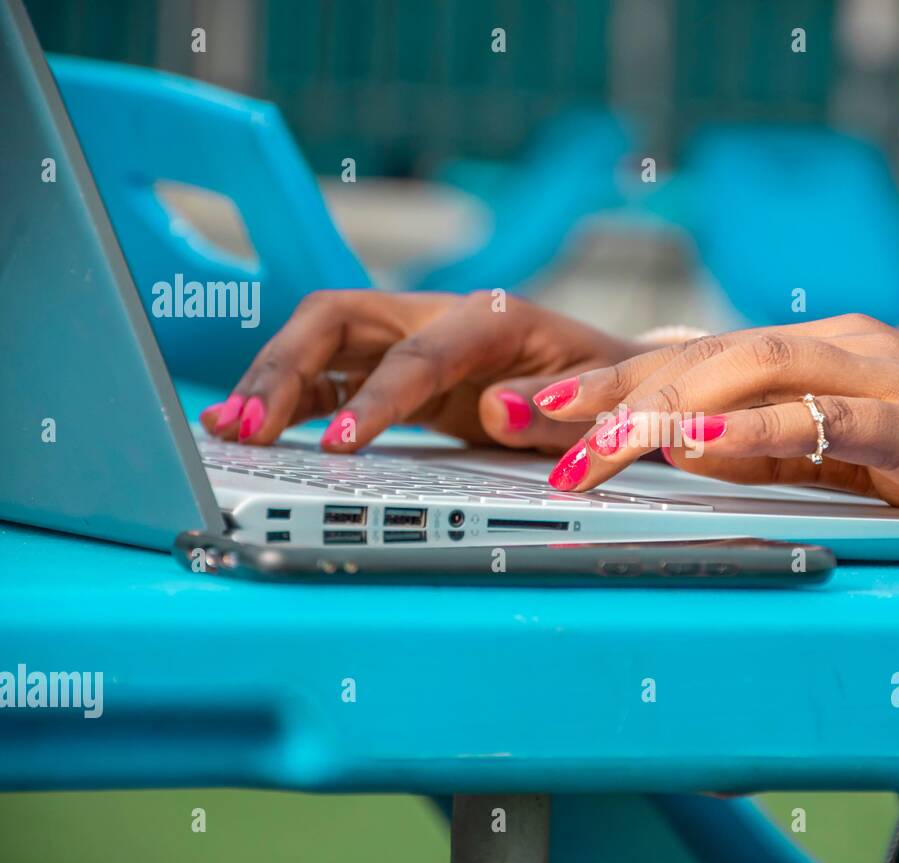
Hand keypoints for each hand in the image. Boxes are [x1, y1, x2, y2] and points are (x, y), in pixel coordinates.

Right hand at [200, 290, 643, 453]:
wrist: (607, 379)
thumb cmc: (603, 386)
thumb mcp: (598, 400)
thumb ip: (553, 409)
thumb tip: (498, 409)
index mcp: (491, 318)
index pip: (417, 356)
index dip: (374, 400)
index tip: (338, 446)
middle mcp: (438, 318)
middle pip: (339, 320)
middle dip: (285, 369)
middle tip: (248, 426)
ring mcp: (412, 341)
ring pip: (321, 344)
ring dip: (272, 383)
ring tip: (228, 429)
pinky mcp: (398, 372)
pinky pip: (331, 378)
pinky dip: (292, 402)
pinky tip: (255, 428)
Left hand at [534, 314, 898, 569]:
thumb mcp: (843, 461)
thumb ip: (767, 447)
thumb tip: (676, 450)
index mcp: (818, 353)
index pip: (694, 358)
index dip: (609, 379)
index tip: (534, 407)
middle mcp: (842, 347)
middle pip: (702, 355)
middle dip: (608, 387)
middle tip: (527, 417)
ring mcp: (884, 377)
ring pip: (749, 372)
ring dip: (659, 406)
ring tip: (587, 438)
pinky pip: (825, 421)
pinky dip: (754, 432)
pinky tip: (694, 445)